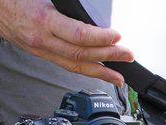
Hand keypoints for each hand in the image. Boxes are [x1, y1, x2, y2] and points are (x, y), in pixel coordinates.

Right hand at [0, 0, 133, 85]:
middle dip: (108, 57)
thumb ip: (64, 5)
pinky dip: (83, 70)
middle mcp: (40, 40)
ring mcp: (38, 49)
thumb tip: (89, 13)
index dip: (100, 38)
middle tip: (128, 56)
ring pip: (73, 66)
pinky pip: (64, 65)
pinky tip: (97, 72)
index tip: (118, 37)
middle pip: (80, 55)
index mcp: (41, 20)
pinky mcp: (37, 52)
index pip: (78, 35)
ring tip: (119, 76)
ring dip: (100, 72)